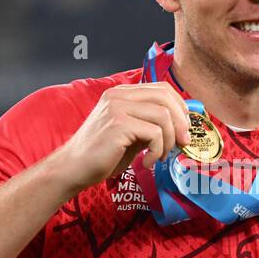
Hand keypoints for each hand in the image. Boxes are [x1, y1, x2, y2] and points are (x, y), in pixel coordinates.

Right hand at [53, 82, 191, 191]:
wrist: (73, 169)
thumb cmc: (102, 155)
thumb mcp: (131, 133)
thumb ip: (150, 124)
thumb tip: (181, 127)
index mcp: (122, 94)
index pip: (162, 88)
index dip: (180, 107)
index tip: (184, 129)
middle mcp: (119, 95)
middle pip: (165, 97)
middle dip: (181, 123)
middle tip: (182, 143)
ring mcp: (117, 108)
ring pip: (163, 115)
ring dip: (168, 141)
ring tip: (159, 157)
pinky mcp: (118, 125)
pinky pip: (154, 134)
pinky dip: (157, 151)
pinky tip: (146, 163)